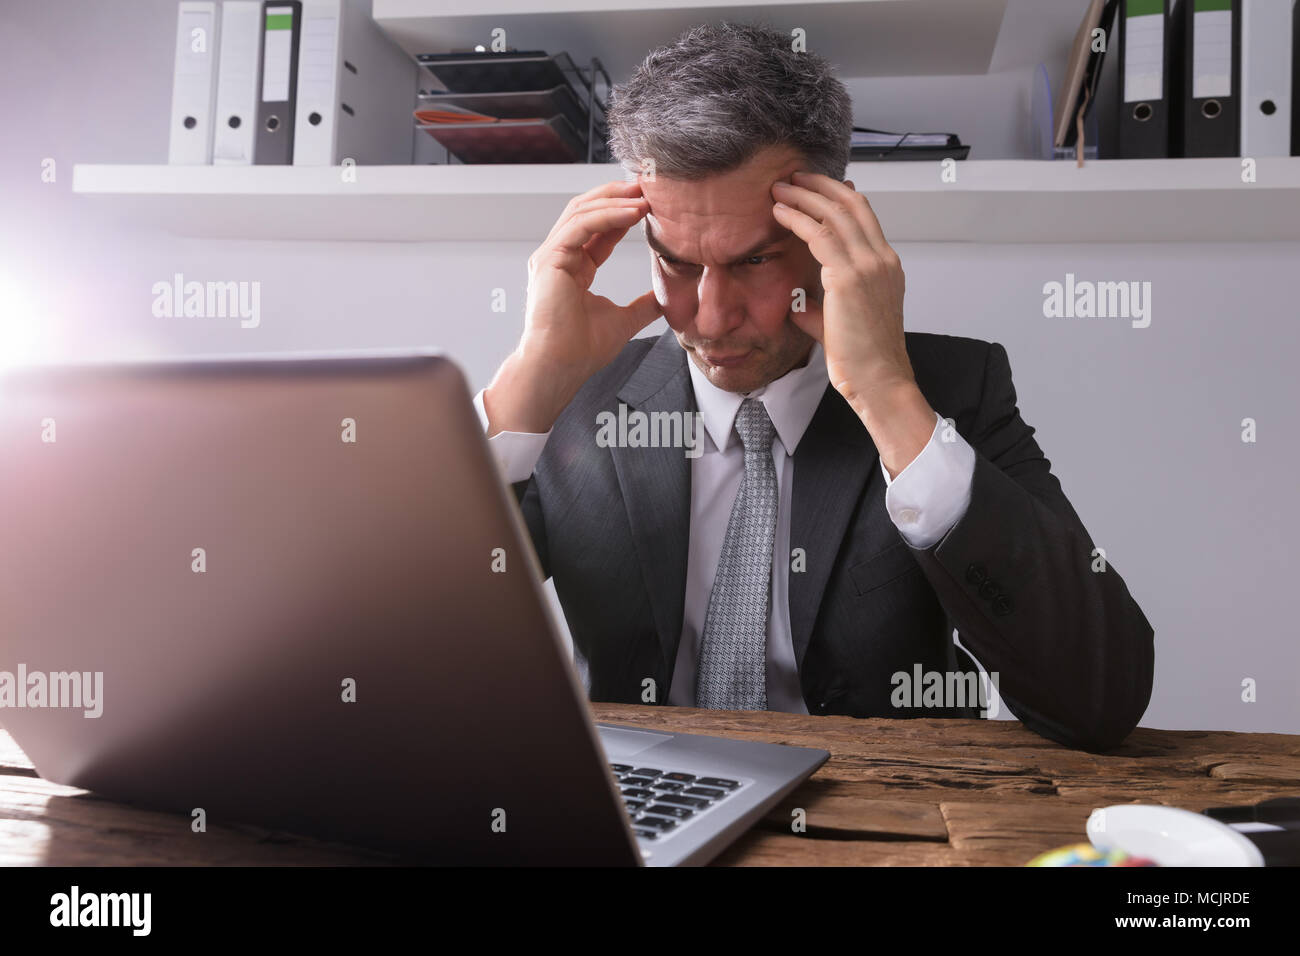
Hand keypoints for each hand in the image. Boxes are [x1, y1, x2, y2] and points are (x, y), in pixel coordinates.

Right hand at [485, 180, 662, 434]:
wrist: (561, 367)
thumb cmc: (581, 350)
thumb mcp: (624, 321)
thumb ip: (643, 306)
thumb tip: (664, 301)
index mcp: (574, 268)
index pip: (598, 229)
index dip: (624, 213)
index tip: (652, 205)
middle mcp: (560, 257)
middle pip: (587, 210)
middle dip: (618, 195)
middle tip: (648, 187)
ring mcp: (552, 256)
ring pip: (582, 211)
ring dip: (615, 199)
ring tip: (644, 195)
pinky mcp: (550, 259)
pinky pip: (580, 225)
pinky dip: (607, 215)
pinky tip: (633, 212)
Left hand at [770, 171, 913, 408]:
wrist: (879, 380)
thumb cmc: (863, 359)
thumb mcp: (839, 325)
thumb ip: (820, 308)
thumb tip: (799, 303)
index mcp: (885, 267)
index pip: (863, 216)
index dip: (838, 196)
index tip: (813, 187)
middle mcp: (881, 260)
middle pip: (851, 204)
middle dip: (820, 186)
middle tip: (793, 176)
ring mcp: (869, 266)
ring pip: (834, 214)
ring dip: (804, 196)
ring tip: (780, 188)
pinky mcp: (850, 278)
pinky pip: (820, 235)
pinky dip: (798, 218)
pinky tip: (780, 212)